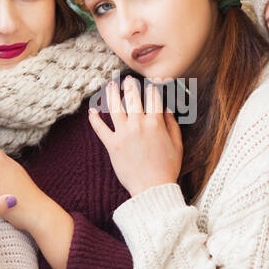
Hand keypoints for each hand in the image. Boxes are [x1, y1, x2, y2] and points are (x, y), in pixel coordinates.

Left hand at [87, 77, 182, 196]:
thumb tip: (166, 107)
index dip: (152, 86)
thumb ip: (172, 123)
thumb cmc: (167, 168)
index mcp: (156, 123)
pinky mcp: (112, 145)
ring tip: (109, 85)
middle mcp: (138, 124)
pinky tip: (91, 111)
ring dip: (111, 94)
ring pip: (114, 107)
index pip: (153, 97)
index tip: (151, 81)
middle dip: (130, 85)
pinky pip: (99, 129)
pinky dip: (94, 119)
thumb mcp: (177, 144)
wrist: (152, 189)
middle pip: (132, 97)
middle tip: (127, 79)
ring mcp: (123, 134)